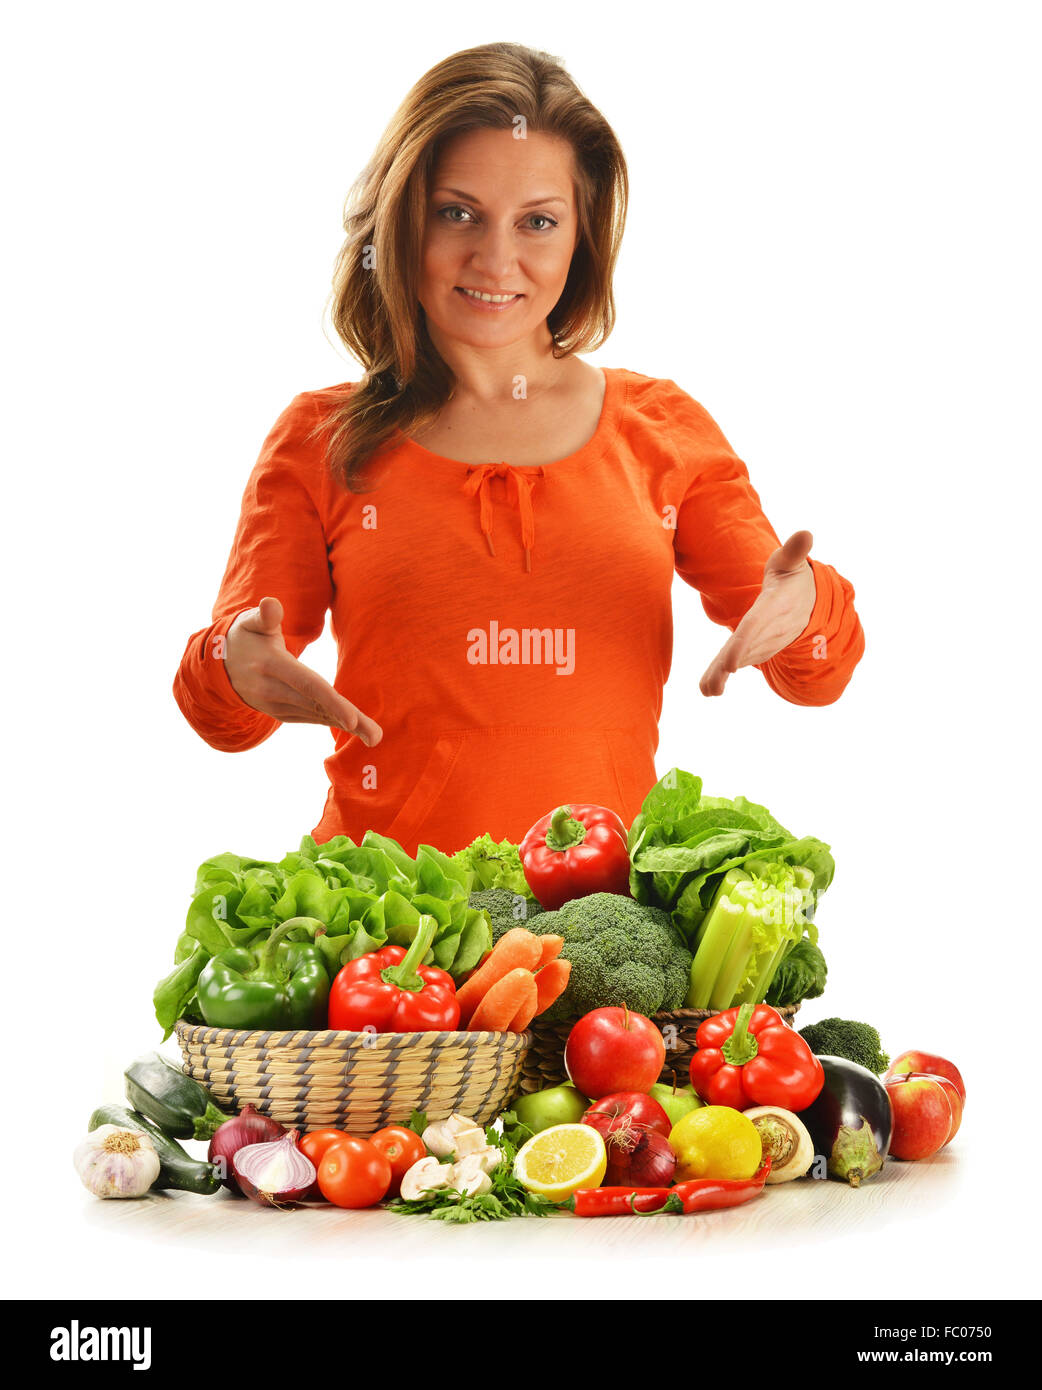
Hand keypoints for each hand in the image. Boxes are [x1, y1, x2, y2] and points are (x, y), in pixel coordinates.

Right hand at [224, 596, 382, 744]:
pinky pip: (309, 718)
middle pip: (317, 706)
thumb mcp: (251, 622)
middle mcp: (273, 690)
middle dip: (349, 721)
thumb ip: (265, 615)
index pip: (306, 685)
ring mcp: (275, 705)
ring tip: (373, 736)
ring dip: (346, 727)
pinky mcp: (279, 712)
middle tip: (376, 737)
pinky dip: (332, 722)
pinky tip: (355, 728)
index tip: (352, 718)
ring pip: (316, 715)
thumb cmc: (247, 636)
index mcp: (272, 666)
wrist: (222, 665)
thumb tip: (271, 604)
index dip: (330, 701)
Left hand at [699, 531, 816, 696]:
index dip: (744, 644)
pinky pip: (737, 661)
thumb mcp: (791, 562)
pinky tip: (708, 688)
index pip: (756, 626)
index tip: (730, 663)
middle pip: (745, 649)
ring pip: (740, 659)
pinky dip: (722, 673)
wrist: (809, 603)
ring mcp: (765, 642)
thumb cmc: (792, 577)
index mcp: (774, 607)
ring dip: (721, 674)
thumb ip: (794, 551)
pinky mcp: (757, 648)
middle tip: (711, 687)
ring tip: (707, 690)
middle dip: (727, 667)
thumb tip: (806, 533)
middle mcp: (770, 630)